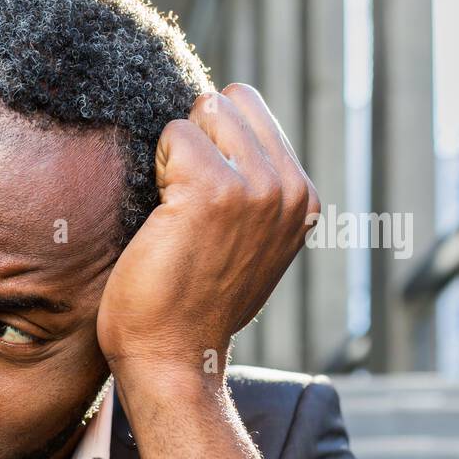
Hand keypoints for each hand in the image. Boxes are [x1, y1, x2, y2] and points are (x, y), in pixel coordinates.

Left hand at [96, 83, 318, 382]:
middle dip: (196, 137)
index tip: (200, 200)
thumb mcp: (248, 246)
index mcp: (303, 199)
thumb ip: (254, 195)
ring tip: (172, 210)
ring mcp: (258, 188)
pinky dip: (155, 166)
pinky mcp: (214, 190)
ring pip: (203, 111)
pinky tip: (160, 216)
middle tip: (180, 202)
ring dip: (174, 152)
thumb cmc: (190, 304)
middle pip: (229, 101)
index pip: (253, 112)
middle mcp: (290, 189)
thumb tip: (227, 134)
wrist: (173, 357)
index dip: (214, 142)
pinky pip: (173, 135)